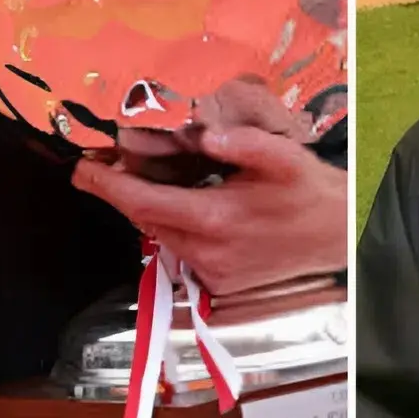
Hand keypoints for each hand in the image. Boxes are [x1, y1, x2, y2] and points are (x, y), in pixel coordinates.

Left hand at [73, 126, 347, 294]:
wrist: (336, 237)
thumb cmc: (308, 191)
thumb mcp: (281, 156)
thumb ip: (240, 142)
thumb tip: (204, 136)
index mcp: (215, 217)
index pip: (144, 201)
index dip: (108, 185)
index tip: (82, 169)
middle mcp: (206, 250)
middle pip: (144, 219)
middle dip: (117, 193)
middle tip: (95, 167)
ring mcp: (211, 271)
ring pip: (159, 235)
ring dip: (141, 208)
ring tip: (128, 177)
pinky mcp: (218, 281)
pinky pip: (179, 249)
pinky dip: (166, 224)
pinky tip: (170, 203)